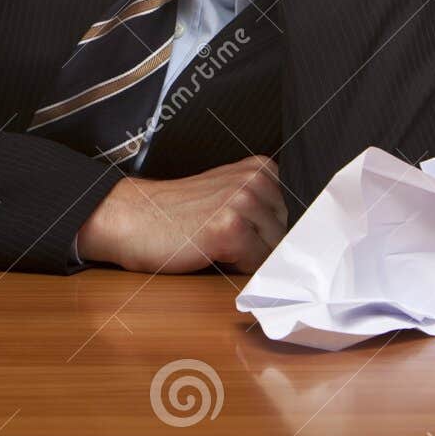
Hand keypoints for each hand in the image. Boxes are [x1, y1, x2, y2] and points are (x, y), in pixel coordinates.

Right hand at [75, 155, 286, 272]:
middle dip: (264, 246)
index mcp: (261, 168)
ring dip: (249, 258)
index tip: (255, 235)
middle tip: (227, 240)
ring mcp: (244, 202)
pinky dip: (239, 268)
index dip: (278, 232)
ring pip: (275, 251)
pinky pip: (258, 264)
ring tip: (216, 244)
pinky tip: (212, 251)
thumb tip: (303, 237)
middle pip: (289, 234)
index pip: (298, 214)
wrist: (131, 218)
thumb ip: (263, 205)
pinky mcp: (231, 228)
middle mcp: (257, 180)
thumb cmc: (177, 213)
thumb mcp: (228, 194)